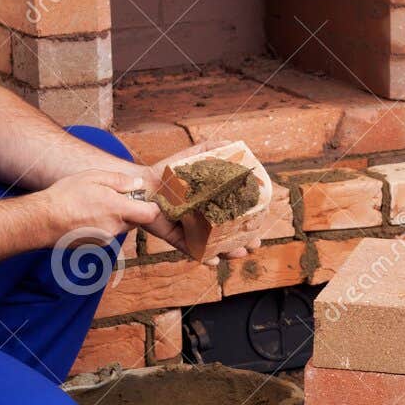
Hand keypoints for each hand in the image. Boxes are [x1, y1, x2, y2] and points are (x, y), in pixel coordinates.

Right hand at [35, 169, 160, 244]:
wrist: (43, 220)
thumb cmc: (65, 196)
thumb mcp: (93, 178)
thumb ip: (119, 181)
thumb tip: (138, 185)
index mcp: (117, 209)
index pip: (150, 214)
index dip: (153, 206)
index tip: (146, 198)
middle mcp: (115, 228)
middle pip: (135, 220)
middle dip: (130, 209)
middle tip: (112, 196)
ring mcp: (105, 239)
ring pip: (121, 227)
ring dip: (115, 217)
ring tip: (94, 205)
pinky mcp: (96, 246)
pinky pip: (108, 233)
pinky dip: (103, 225)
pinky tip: (87, 216)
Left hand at [142, 141, 262, 264]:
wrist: (144, 183)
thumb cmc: (171, 171)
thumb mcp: (195, 156)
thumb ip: (214, 148)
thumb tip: (236, 144)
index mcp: (213, 204)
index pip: (235, 215)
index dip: (249, 220)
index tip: (260, 223)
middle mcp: (204, 220)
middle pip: (228, 234)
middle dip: (243, 241)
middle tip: (255, 242)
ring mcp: (191, 231)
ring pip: (214, 246)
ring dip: (229, 251)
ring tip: (240, 252)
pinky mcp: (177, 237)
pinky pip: (192, 250)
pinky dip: (204, 257)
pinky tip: (215, 260)